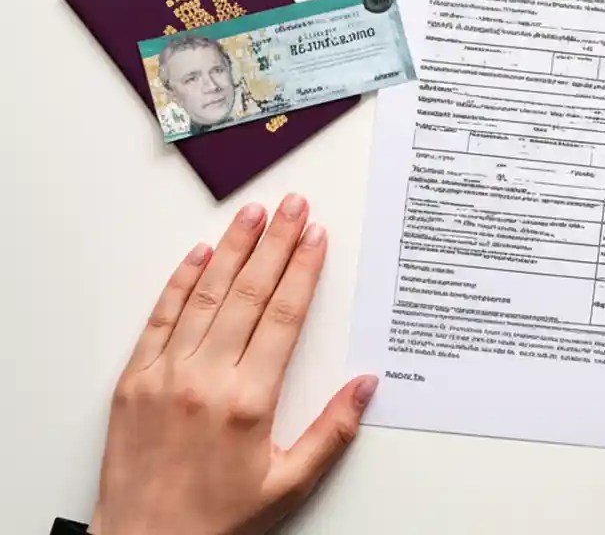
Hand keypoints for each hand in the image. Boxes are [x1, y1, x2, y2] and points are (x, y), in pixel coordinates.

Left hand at [91, 195, 378, 534]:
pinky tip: (199, 255)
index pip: (283, 317)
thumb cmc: (216, 519)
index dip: (303, 272)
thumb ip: (332, 431)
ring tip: (253, 214)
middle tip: (294, 207)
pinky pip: (160, 318)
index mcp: (248, 401)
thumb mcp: (289, 482)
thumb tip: (366, 385)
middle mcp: (204, 379)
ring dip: (233, 249)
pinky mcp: (133, 380)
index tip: (317, 238)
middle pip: (248, 294)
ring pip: (205, 296)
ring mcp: (164, 374)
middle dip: (276, 244)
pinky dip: (180, 283)